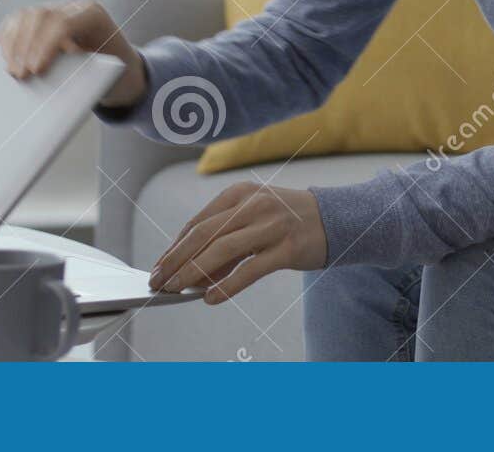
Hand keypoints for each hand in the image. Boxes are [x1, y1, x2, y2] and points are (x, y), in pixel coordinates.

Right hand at [0, 0, 146, 107]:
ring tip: (11, 70)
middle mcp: (74, 8)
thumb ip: (85, 76)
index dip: (46, 46)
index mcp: (93, 16)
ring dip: (14, 42)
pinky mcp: (42, 17)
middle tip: (19, 75)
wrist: (119, 63)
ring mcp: (56, 9)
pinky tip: (6, 56)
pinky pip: (19, 20)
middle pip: (41, 16)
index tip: (36, 70)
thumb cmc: (113, 73)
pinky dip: (9, 36)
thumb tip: (51, 88)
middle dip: (26, 46)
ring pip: (27, 15)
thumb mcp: (106, 74)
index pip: (64, 23)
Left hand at [149, 182, 327, 304]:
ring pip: (222, 249)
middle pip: (203, 234)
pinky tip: (211, 298)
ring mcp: (271, 225)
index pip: (197, 223)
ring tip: (176, 290)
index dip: (173, 248)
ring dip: (194, 272)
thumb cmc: (286, 222)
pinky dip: (228, 284)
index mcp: (239, 194)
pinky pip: (251, 269)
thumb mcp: (253, 220)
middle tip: (159, 282)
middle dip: (176, 261)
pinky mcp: (287, 247)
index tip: (158, 268)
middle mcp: (253, 205)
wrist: (335, 219)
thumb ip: (225, 242)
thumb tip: (192, 274)